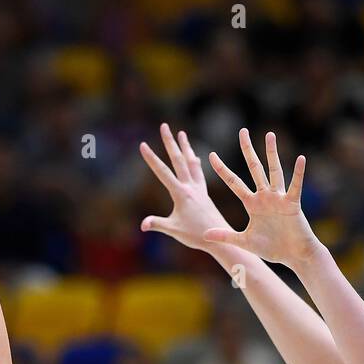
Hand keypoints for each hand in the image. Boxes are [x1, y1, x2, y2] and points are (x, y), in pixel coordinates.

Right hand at [138, 123, 229, 251]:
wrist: (220, 238)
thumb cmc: (196, 236)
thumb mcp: (174, 230)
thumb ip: (158, 224)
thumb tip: (143, 225)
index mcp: (182, 193)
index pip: (163, 172)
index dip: (151, 159)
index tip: (143, 144)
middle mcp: (191, 187)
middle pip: (178, 160)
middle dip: (169, 143)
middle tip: (164, 126)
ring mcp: (198, 189)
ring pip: (190, 162)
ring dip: (185, 147)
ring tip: (181, 133)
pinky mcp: (203, 193)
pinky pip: (199, 173)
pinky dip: (195, 163)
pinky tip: (195, 157)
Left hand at [203, 128, 321, 265]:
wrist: (293, 255)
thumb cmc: (272, 248)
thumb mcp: (244, 242)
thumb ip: (225, 236)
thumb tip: (205, 235)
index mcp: (251, 203)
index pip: (234, 182)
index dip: (223, 170)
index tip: (211, 155)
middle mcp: (264, 196)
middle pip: (253, 168)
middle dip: (247, 150)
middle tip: (242, 131)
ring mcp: (278, 198)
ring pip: (273, 171)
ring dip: (272, 153)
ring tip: (269, 135)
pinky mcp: (292, 203)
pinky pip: (295, 186)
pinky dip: (298, 173)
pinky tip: (301, 159)